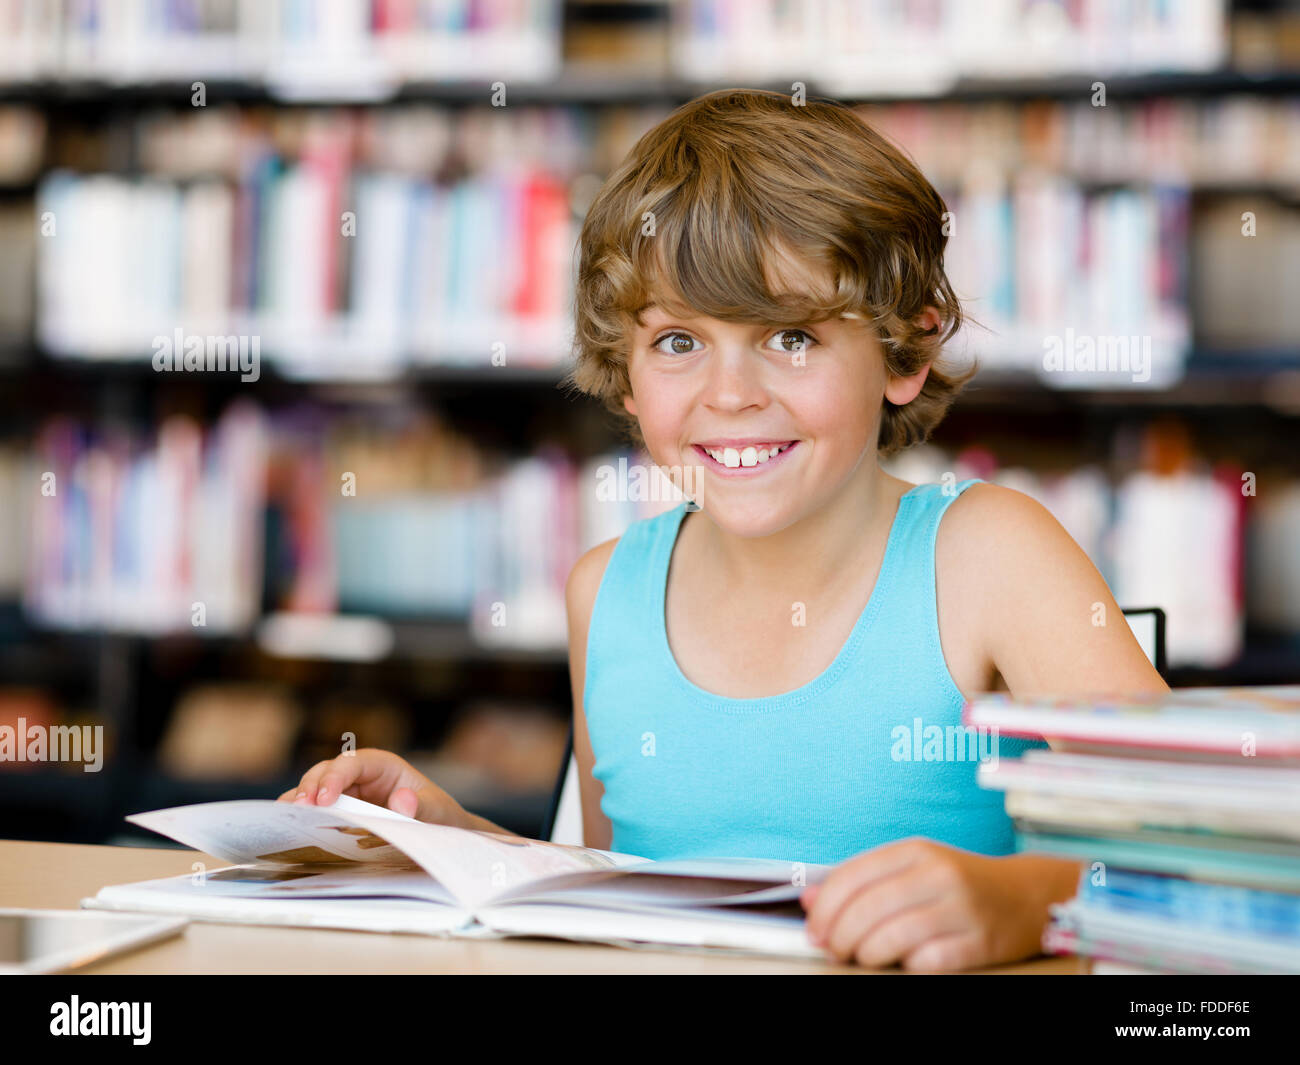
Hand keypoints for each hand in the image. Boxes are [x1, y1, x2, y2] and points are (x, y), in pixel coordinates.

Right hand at [276, 748, 468, 826]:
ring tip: (285, 818)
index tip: (325, 798)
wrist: (440, 833)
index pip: (353, 763)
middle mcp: (360, 776)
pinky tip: (286, 829)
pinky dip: (299, 817)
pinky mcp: (339, 813)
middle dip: (311, 787)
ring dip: (298, 801)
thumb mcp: (437, 811)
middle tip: (300, 809)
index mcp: (383, 766)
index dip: (336, 776)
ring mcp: (347, 794)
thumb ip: (422, 806)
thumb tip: (402, 800)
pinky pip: (315, 811)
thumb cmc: (440, 816)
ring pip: (315, 789)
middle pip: (326, 772)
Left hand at [800, 838, 1079, 971]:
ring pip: (893, 937)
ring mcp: (962, 909)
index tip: (813, 927)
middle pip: (869, 908)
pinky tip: (904, 961)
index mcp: (916, 851)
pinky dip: (907, 966)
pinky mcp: (980, 943)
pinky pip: (928, 961)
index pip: (854, 875)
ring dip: (866, 954)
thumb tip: (809, 899)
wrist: (1027, 896)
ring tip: (863, 957)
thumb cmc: (959, 883)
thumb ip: (862, 879)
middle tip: (832, 949)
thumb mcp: (911, 868)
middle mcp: (939, 874)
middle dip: (839, 936)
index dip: (825, 906)